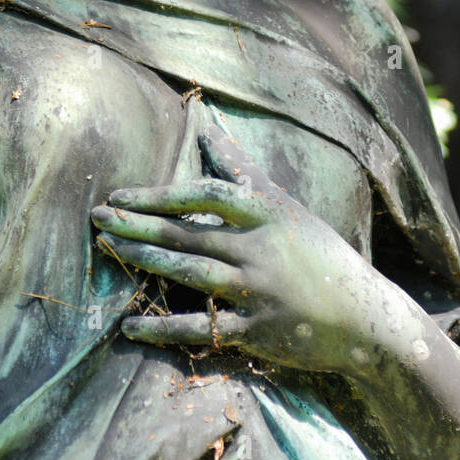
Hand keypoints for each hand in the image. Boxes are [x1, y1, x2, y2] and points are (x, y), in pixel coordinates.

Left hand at [90, 123, 375, 374]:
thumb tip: (204, 127)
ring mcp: (259, 291)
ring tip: (107, 250)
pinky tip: (129, 326)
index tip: (121, 193)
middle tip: (94, 216)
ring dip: (145, 261)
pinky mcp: (257, 332)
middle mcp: (261, 248)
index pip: (206, 195)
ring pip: (190, 273)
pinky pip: (202, 329)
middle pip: (187, 233)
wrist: (365, 317)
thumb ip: (241, 170)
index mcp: (269, 213)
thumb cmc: (320, 255)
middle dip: (136, 224)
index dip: (160, 194)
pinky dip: (164, 328)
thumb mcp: (287, 206)